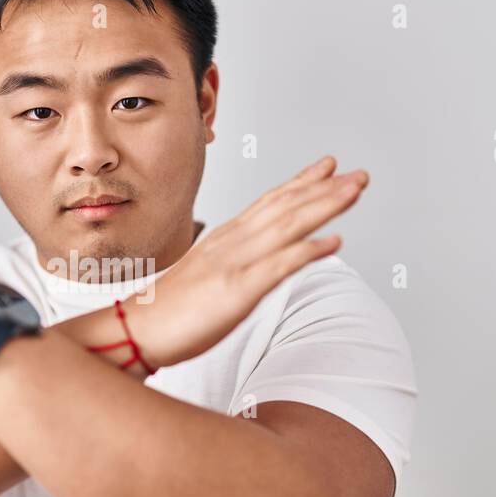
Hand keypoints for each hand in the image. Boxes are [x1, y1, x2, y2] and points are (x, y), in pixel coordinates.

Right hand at [127, 157, 366, 369]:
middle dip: (325, 189)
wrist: (136, 329)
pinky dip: (308, 250)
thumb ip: (232, 264)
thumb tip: (256, 263)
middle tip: (359, 174)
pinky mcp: (236, 290)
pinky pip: (279, 266)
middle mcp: (232, 244)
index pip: (269, 202)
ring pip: (288, 226)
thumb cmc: (168, 311)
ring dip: (325, 206)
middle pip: (285, 207)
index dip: (302, 183)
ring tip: (355, 191)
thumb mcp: (206, 278)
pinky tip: (334, 242)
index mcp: (225, 240)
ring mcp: (235, 264)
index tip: (329, 167)